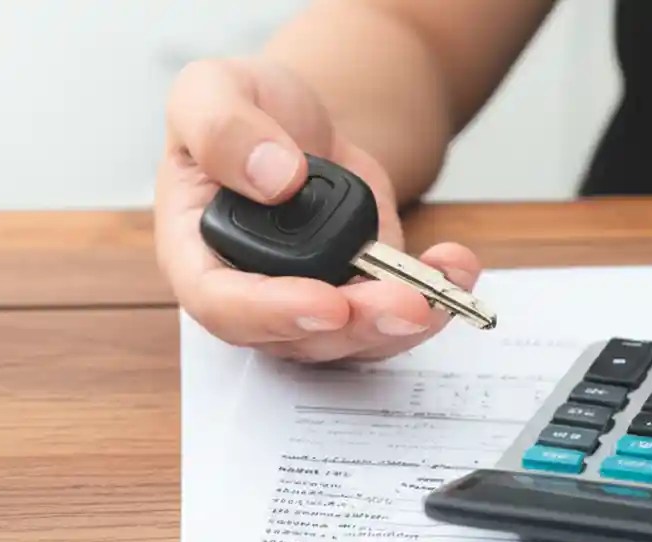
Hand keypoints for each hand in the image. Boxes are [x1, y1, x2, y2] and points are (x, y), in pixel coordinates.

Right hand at [154, 57, 480, 361]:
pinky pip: (393, 316)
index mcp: (195, 251)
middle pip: (297, 338)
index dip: (273, 313)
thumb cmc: (238, 111)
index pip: (221, 304)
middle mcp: (250, 291)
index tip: (327, 301)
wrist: (293, 117)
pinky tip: (457, 268)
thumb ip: (221, 129)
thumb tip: (273, 177)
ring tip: (440, 291)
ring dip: (401, 325)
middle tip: (405, 305)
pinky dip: (434, 297)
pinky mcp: (357, 291)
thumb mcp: (209, 91)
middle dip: (356, 327)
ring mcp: (307, 299)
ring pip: (352, 339)